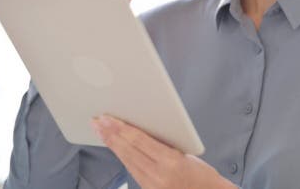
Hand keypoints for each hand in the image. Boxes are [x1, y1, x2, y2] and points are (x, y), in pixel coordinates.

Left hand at [91, 114, 236, 188]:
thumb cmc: (202, 175)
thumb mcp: (186, 153)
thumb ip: (163, 143)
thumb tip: (140, 130)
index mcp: (170, 162)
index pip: (139, 141)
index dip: (121, 128)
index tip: (108, 118)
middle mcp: (158, 175)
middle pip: (128, 150)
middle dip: (110, 134)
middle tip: (97, 121)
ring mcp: (151, 185)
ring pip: (127, 160)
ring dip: (112, 144)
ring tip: (100, 131)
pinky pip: (131, 170)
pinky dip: (121, 156)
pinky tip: (115, 147)